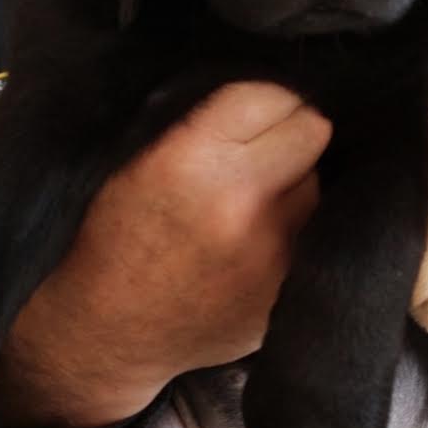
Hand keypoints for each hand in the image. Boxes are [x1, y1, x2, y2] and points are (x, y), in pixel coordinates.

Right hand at [0, 82, 330, 427]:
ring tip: (257, 205)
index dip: (270, 99)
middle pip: (314, 132)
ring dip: (297, 185)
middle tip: (270, 151)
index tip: (262, 111)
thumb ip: (213, 122)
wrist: (108, 333)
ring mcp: (273, 252)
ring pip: (319, 184)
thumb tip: (280, 94)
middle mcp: (242, 204)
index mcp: (195, 160)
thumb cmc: (120, 235)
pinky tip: (262, 242)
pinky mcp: (290, 289)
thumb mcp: (145, 158)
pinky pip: (315, 234)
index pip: (272, 95)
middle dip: (294, 134)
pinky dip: (296, 231)